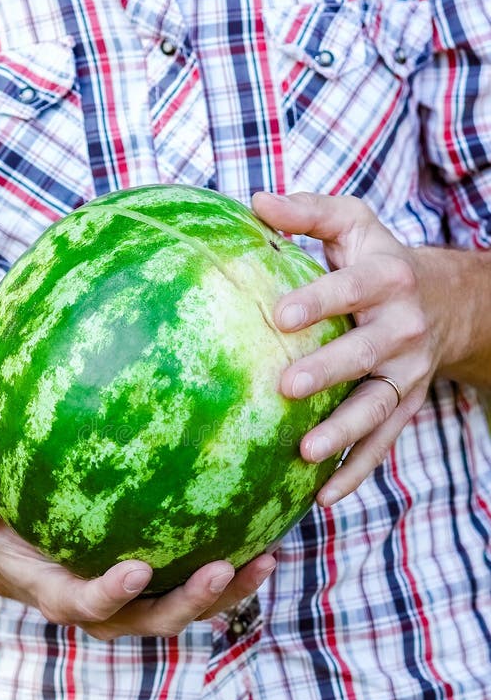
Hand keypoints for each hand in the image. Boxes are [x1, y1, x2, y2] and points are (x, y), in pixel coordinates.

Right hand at [0, 457, 275, 639]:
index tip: (139, 569)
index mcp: (64, 597)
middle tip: (225, 567)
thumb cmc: (2, 535)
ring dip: (232, 590)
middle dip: (193, 602)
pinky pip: (200, 583)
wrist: (29, 559)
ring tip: (269, 556)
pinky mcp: (161, 586)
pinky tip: (267, 532)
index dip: (114, 595)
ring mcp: (139, 602)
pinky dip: (234, 568)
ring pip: (190, 608)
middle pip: (156, 620)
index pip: (90, 606)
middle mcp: (109, 609)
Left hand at [252, 191, 452, 504]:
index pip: (352, 289)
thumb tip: (254, 202)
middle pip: (365, 354)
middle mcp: (403, 329)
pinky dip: (357, 471)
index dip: (320, 301)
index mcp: (387, 279)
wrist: (446, 302)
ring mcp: (407, 374)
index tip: (280, 316)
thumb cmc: (380, 260)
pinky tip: (323, 497)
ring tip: (306, 453)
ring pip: (377, 407)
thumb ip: (309, 213)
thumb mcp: (354, 224)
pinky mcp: (405, 406)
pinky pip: (383, 443)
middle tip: (286, 388)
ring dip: (344, 433)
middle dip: (329, 372)